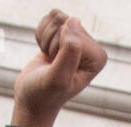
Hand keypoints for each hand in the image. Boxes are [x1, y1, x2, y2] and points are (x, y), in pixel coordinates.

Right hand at [12, 10, 107, 126]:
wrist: (32, 103)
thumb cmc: (45, 95)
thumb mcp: (58, 78)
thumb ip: (69, 52)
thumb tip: (74, 21)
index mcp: (98, 57)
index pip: (73, 31)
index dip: (57, 49)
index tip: (57, 69)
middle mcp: (92, 48)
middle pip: (65, 22)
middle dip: (51, 43)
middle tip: (51, 65)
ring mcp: (78, 41)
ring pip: (55, 19)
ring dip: (45, 40)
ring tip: (49, 61)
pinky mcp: (64, 37)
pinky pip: (47, 21)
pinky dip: (41, 37)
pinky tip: (45, 55)